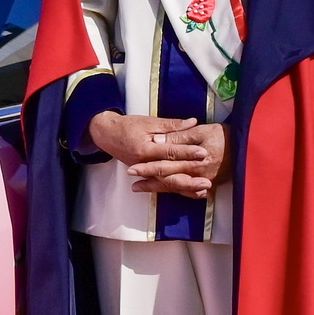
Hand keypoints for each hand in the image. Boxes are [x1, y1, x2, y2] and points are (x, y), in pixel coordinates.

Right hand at [87, 112, 228, 198]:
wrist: (106, 135)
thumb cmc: (127, 126)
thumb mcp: (149, 122)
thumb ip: (172, 125)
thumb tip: (193, 122)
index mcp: (145, 147)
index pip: (169, 151)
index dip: (187, 152)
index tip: (203, 153)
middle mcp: (144, 163)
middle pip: (169, 174)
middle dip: (189, 179)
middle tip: (207, 180)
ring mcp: (144, 171)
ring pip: (167, 183)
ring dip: (186, 188)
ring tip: (203, 190)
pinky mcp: (146, 175)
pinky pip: (163, 185)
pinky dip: (178, 189)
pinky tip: (192, 192)